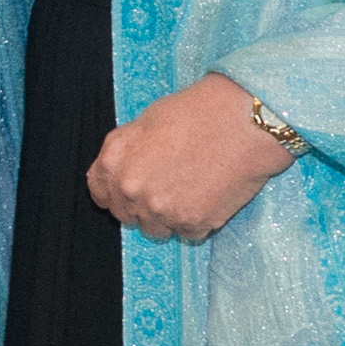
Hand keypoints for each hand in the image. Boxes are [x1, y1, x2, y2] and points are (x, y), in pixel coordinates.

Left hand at [86, 73, 293, 242]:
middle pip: (126, 215)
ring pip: (155, 229)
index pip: (100, 193)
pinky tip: (209, 194)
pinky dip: (197, 220)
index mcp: (114, 161)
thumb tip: (121, 171)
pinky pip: (187, 233)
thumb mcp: (146, 122)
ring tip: (191, 189)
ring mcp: (159, 210)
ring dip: (168, 217)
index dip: (116, 191)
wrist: (244, 122)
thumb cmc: (198, 112)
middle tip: (169, 186)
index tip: (131, 189)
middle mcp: (130, 189)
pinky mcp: (191, 224)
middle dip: (142, 205)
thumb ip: (127, 151)